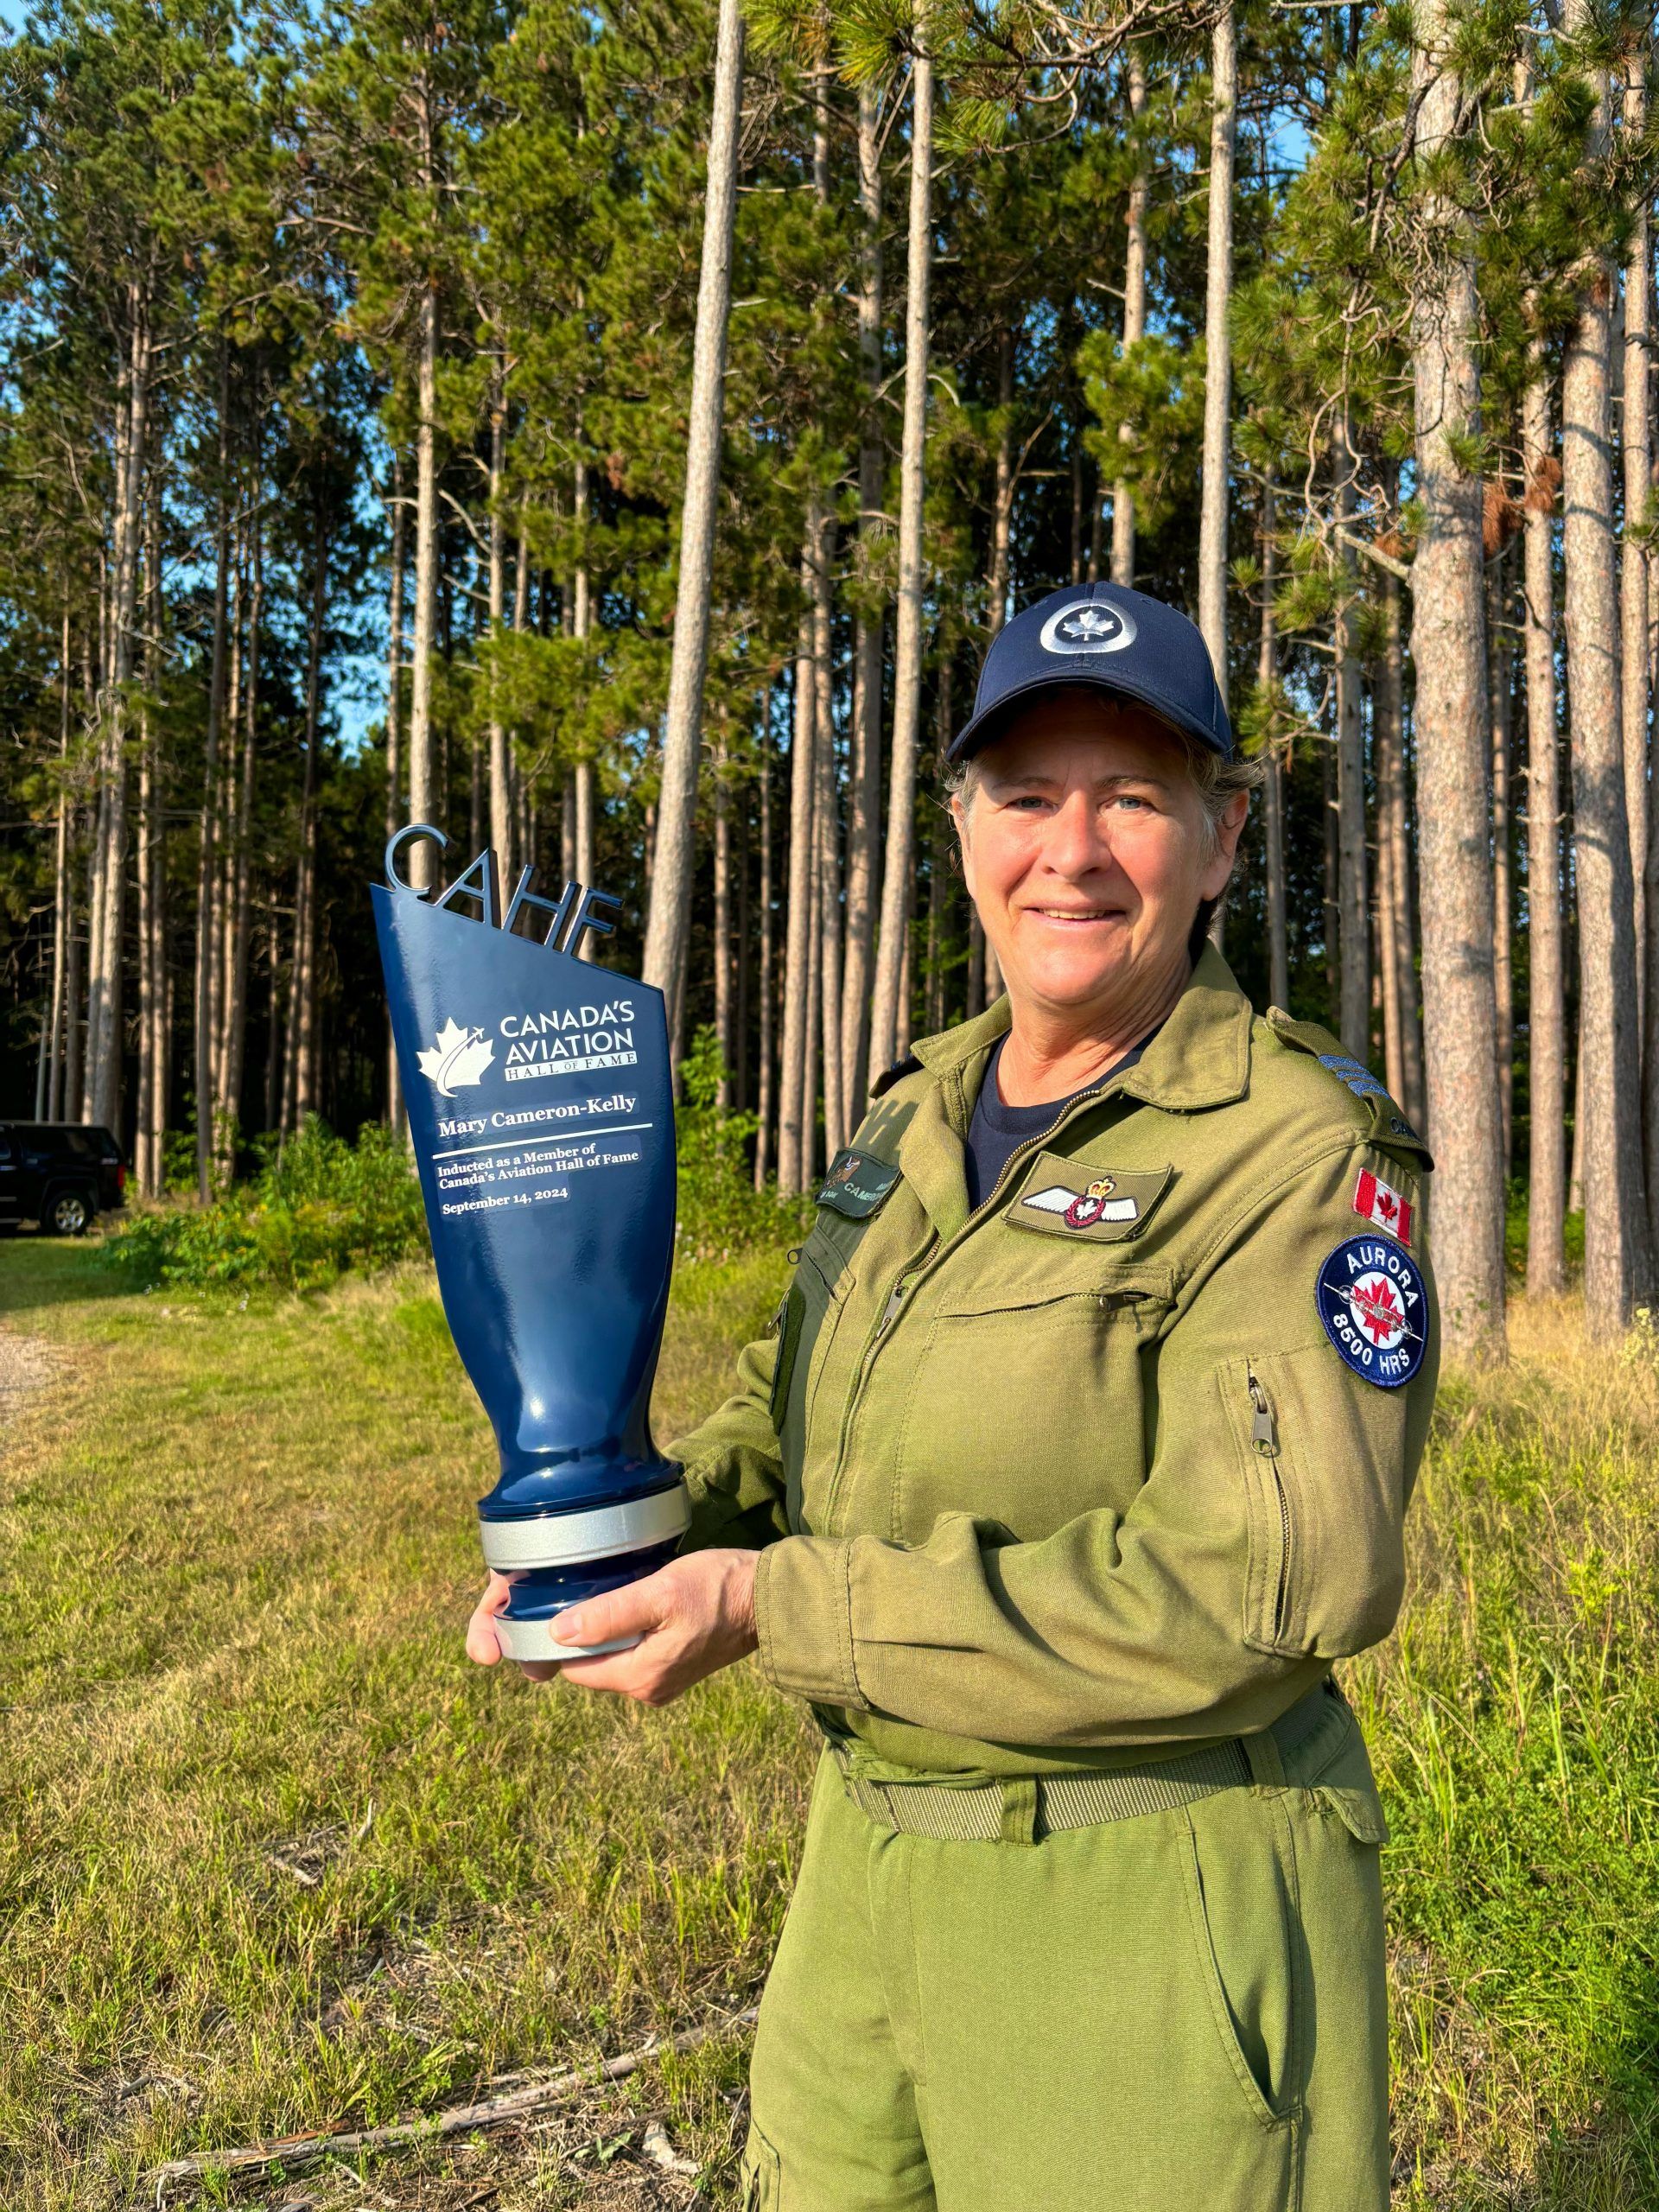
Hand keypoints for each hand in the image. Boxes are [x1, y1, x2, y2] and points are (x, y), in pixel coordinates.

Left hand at [465, 1551, 759, 1704]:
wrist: (771, 1598)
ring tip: (607, 1591)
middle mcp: (648, 1689)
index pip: (573, 1665)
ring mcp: (663, 1680)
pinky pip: (634, 1650)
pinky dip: (626, 1629)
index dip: (558, 1636)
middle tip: (582, 1588)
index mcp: (640, 1678)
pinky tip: (633, 1601)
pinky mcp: (675, 1666)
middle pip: (590, 1663)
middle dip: (580, 1632)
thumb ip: (610, 1615)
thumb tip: (558, 1633)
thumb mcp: (659, 1593)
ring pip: (611, 1655)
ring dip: (604, 1628)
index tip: (556, 1600)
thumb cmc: (717, 1588)